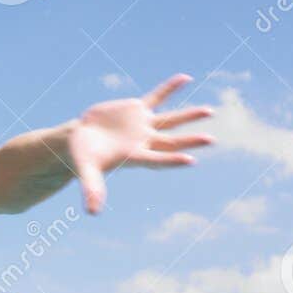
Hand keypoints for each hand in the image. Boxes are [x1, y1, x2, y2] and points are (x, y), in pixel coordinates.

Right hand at [65, 74, 213, 214]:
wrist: (80, 138)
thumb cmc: (84, 156)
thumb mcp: (87, 170)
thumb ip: (92, 189)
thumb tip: (92, 214)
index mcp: (135, 156)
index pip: (157, 159)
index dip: (172, 160)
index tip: (190, 160)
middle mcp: (144, 141)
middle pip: (172, 141)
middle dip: (190, 141)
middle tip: (211, 140)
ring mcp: (143, 125)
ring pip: (171, 120)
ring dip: (190, 115)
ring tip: (210, 112)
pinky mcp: (138, 110)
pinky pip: (157, 97)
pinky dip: (170, 88)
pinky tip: (185, 78)